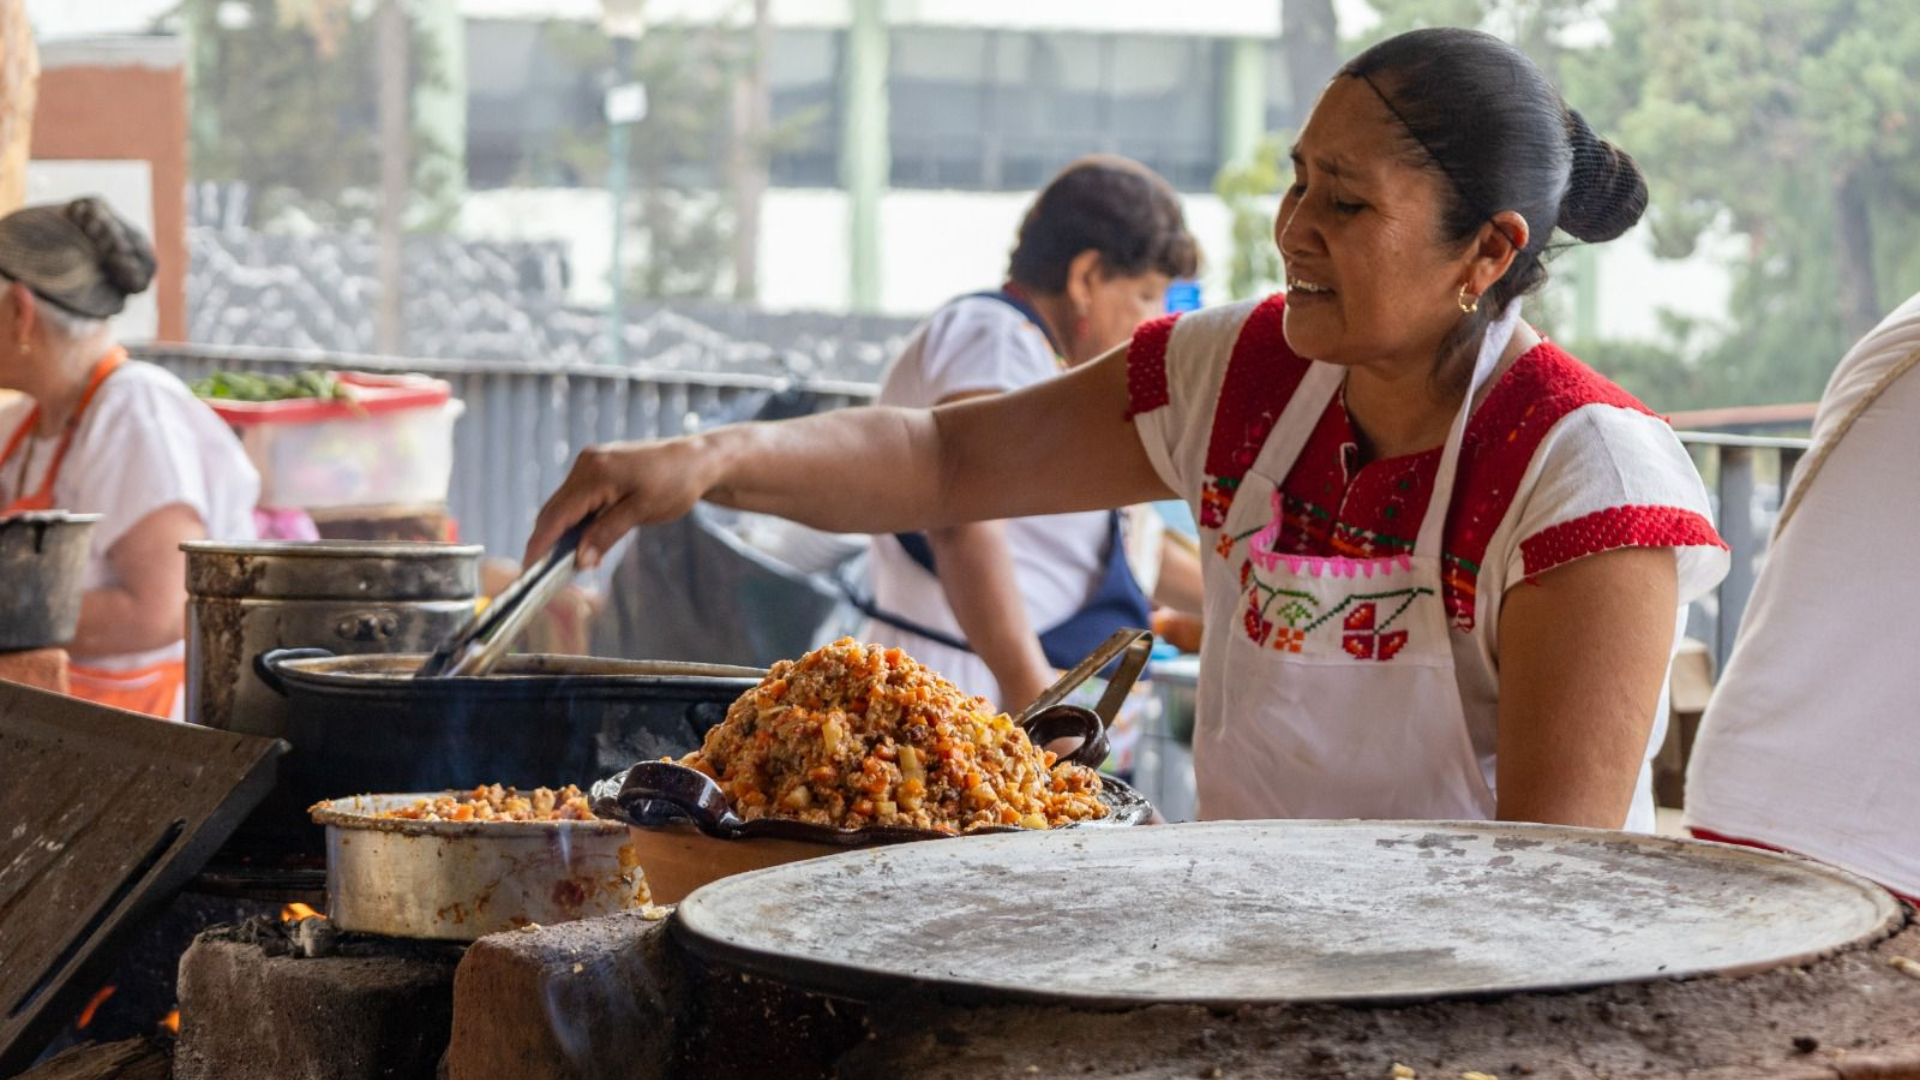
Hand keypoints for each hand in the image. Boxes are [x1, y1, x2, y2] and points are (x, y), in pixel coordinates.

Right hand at [524, 437, 721, 569]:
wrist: (697, 460)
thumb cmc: (675, 484)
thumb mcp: (641, 512)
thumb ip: (607, 534)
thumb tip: (579, 560)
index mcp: (595, 473)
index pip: (557, 514)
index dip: (540, 543)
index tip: (529, 568)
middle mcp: (587, 464)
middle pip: (554, 509)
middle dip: (546, 541)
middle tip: (542, 575)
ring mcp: (591, 464)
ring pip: (564, 505)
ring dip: (561, 532)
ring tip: (562, 564)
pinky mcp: (598, 468)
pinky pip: (577, 498)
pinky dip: (576, 521)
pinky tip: (582, 542)